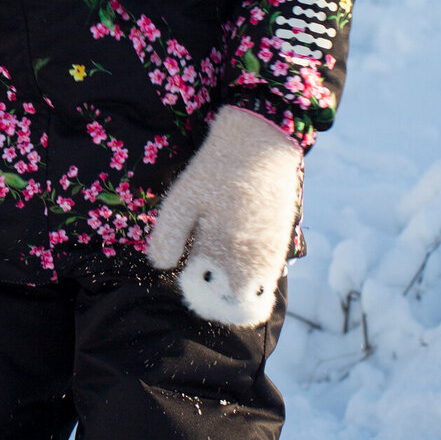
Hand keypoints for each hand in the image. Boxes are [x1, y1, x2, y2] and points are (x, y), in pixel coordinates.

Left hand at [146, 106, 300, 326]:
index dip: (197, 293)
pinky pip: (269, 272)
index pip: (209, 291)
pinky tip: (241, 265)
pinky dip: (255, 277)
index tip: (189, 285)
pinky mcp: (281, 238)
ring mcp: (270, 249)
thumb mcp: (183, 199)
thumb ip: (170, 234)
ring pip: (255, 288)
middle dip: (220, 296)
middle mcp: (250, 255)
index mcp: (222, 247)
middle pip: (235, 296)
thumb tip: (159, 265)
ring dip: (239, 289)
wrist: (261, 143)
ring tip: (223, 280)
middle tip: (206, 283)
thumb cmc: (216, 169)